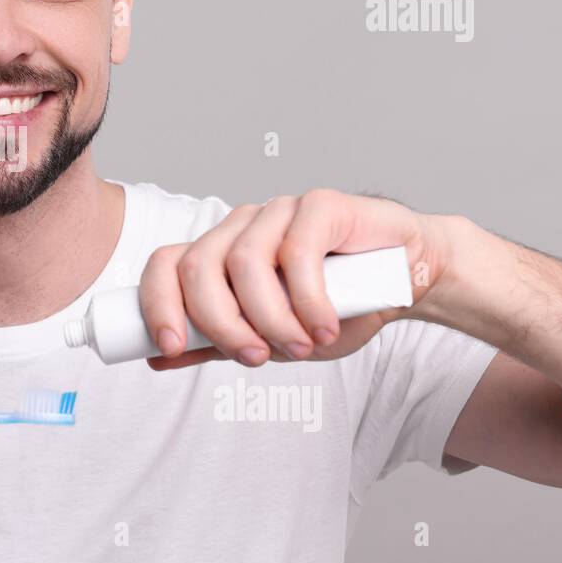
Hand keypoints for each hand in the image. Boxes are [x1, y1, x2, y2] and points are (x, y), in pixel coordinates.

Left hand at [139, 189, 455, 369]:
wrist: (404, 281)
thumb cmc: (336, 306)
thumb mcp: (269, 337)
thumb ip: (218, 344)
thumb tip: (156, 357)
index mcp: (217, 254)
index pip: (164, 266)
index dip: (157, 305)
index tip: (170, 349)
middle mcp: (240, 228)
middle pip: (198, 267)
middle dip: (220, 323)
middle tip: (256, 358)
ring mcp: (277, 212)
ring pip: (244, 262)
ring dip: (269, 316)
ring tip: (301, 346)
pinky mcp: (318, 204)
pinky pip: (297, 250)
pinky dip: (308, 298)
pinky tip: (325, 326)